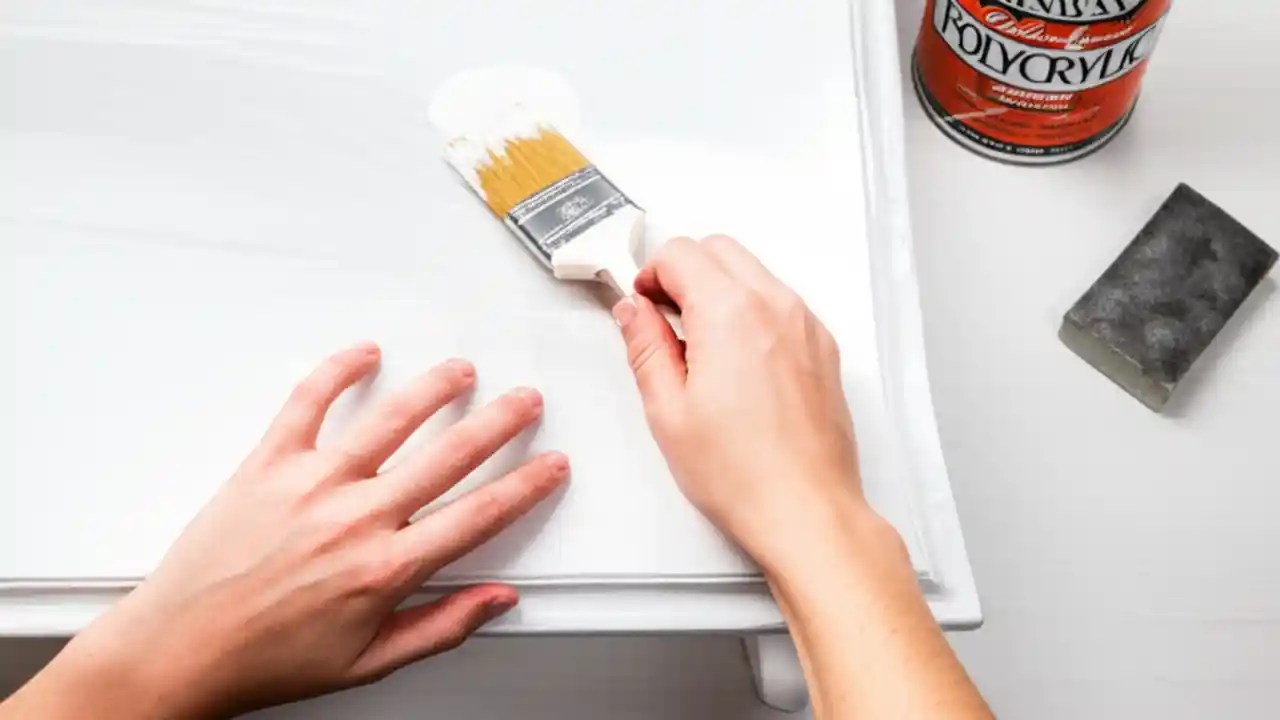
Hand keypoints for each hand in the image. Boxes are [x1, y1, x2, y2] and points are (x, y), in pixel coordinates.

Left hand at [2, 344, 566, 719]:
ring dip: (436, 389)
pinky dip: (339, 371)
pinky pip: (308, 402)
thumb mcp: (369, 663)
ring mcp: (312, 483)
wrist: (181, 648)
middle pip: (449, 455)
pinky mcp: (269, 463)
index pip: (480, 515)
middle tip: (525, 401)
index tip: (550, 466)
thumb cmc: (267, 657)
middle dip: (500, 422)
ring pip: (391, 420)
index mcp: (386, 568)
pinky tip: (365, 354)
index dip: (526, 485)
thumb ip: (441, 627)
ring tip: (462, 372)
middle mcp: (356, 517)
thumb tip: (497, 600)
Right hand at [612, 235, 873, 572]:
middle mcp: (776, 307)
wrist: (806, 510)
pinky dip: (753, 312)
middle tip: (663, 318)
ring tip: (699, 347)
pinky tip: (736, 363)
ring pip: (754, 273)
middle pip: (720, 250)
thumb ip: (646, 347)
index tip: (641, 304)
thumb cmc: (743, 473)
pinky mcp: (823, 349)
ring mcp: (806, 326)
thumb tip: (633, 312)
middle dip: (685, 271)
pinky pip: (781, 304)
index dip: (650, 274)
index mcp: (731, 314)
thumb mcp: (668, 410)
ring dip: (720, 289)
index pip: (681, 253)